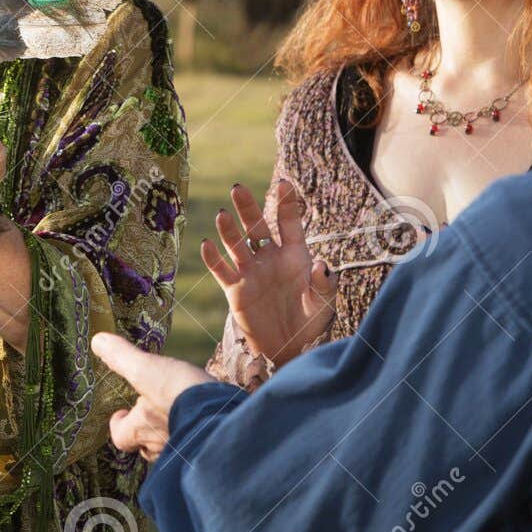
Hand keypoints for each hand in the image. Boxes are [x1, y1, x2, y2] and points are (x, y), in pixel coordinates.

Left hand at [91, 333, 216, 463]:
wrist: (227, 418)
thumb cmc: (182, 395)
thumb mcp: (148, 370)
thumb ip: (122, 357)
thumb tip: (97, 340)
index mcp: (141, 429)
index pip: (120, 437)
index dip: (119, 425)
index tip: (121, 413)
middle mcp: (160, 446)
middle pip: (145, 446)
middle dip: (145, 432)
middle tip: (151, 414)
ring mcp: (184, 451)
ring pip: (169, 448)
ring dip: (170, 435)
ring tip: (178, 417)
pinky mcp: (209, 449)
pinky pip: (194, 447)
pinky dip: (195, 436)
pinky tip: (203, 423)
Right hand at [201, 179, 334, 368]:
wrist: (290, 348)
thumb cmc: (311, 321)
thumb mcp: (324, 303)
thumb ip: (324, 283)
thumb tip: (322, 265)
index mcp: (294, 254)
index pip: (289, 223)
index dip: (286, 203)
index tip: (284, 184)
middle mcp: (270, 257)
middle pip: (256, 227)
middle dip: (247, 208)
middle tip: (237, 189)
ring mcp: (251, 271)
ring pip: (236, 244)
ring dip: (229, 230)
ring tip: (222, 214)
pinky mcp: (236, 289)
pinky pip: (222, 270)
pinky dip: (213, 258)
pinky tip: (207, 244)